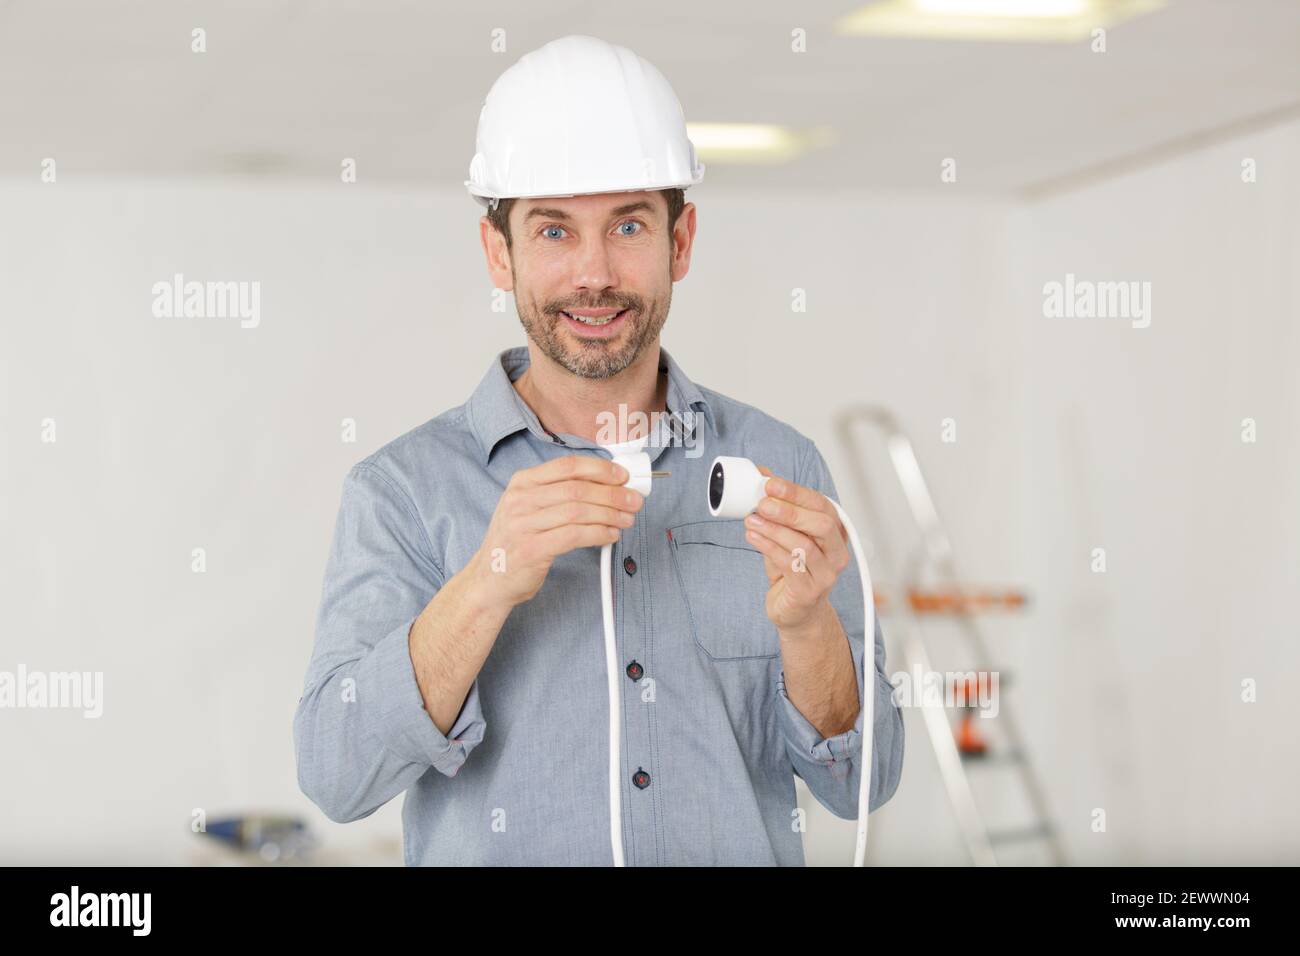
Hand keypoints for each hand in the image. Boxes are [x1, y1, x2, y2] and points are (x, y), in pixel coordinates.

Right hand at [469, 455, 643, 609]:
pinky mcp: (531, 549)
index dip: (600, 469)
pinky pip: (574, 536)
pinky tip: (610, 535)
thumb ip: (560, 494)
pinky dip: (598, 534)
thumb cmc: (517, 541)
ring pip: (578, 512)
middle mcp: (520, 499)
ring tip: (626, 519)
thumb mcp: (530, 508)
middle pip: (577, 489)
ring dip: (610, 515)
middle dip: (612, 494)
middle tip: (634, 501)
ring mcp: (523, 524)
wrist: (489, 579)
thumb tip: (607, 485)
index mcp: (522, 482)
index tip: (622, 476)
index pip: (567, 466)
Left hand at [742, 466, 850, 631]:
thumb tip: (761, 474)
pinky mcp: (810, 591)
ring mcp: (827, 574)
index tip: (770, 483)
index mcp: (834, 532)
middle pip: (821, 524)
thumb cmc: (792, 570)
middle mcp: (836, 552)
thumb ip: (775, 507)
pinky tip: (753, 537)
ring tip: (751, 520)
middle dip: (789, 511)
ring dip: (775, 530)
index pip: (821, 504)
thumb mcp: (783, 534)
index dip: (796, 492)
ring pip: (804, 545)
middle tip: (762, 503)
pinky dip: (769, 548)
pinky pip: (791, 565)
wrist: (795, 612)